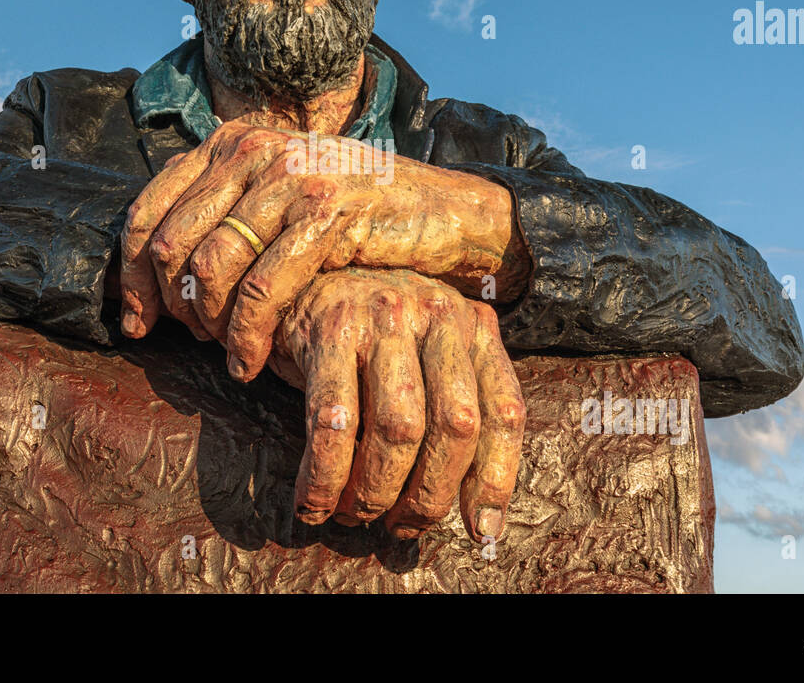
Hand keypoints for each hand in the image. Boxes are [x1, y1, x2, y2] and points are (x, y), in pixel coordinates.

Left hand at [118, 121, 528, 373]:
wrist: (446, 213)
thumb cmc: (357, 217)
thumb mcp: (282, 199)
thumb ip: (226, 215)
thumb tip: (155, 271)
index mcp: (230, 143)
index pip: (147, 210)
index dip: (129, 276)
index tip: (138, 324)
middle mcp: (253, 150)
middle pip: (168, 242)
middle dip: (172, 306)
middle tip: (194, 344)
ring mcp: (290, 175)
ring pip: (209, 267)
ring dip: (210, 326)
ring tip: (230, 354)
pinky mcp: (326, 210)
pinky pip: (260, 288)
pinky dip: (248, 336)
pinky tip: (254, 362)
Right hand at [268, 267, 525, 542]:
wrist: (298, 274)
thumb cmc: (370, 333)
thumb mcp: (426, 355)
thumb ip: (455, 409)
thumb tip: (479, 517)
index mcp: (474, 326)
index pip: (505, 411)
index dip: (497, 479)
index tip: (479, 530)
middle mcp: (437, 315)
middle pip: (455, 425)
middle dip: (429, 493)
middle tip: (401, 525)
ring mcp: (384, 317)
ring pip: (399, 428)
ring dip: (376, 490)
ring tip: (356, 515)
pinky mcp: (329, 328)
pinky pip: (333, 421)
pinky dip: (323, 475)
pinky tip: (313, 501)